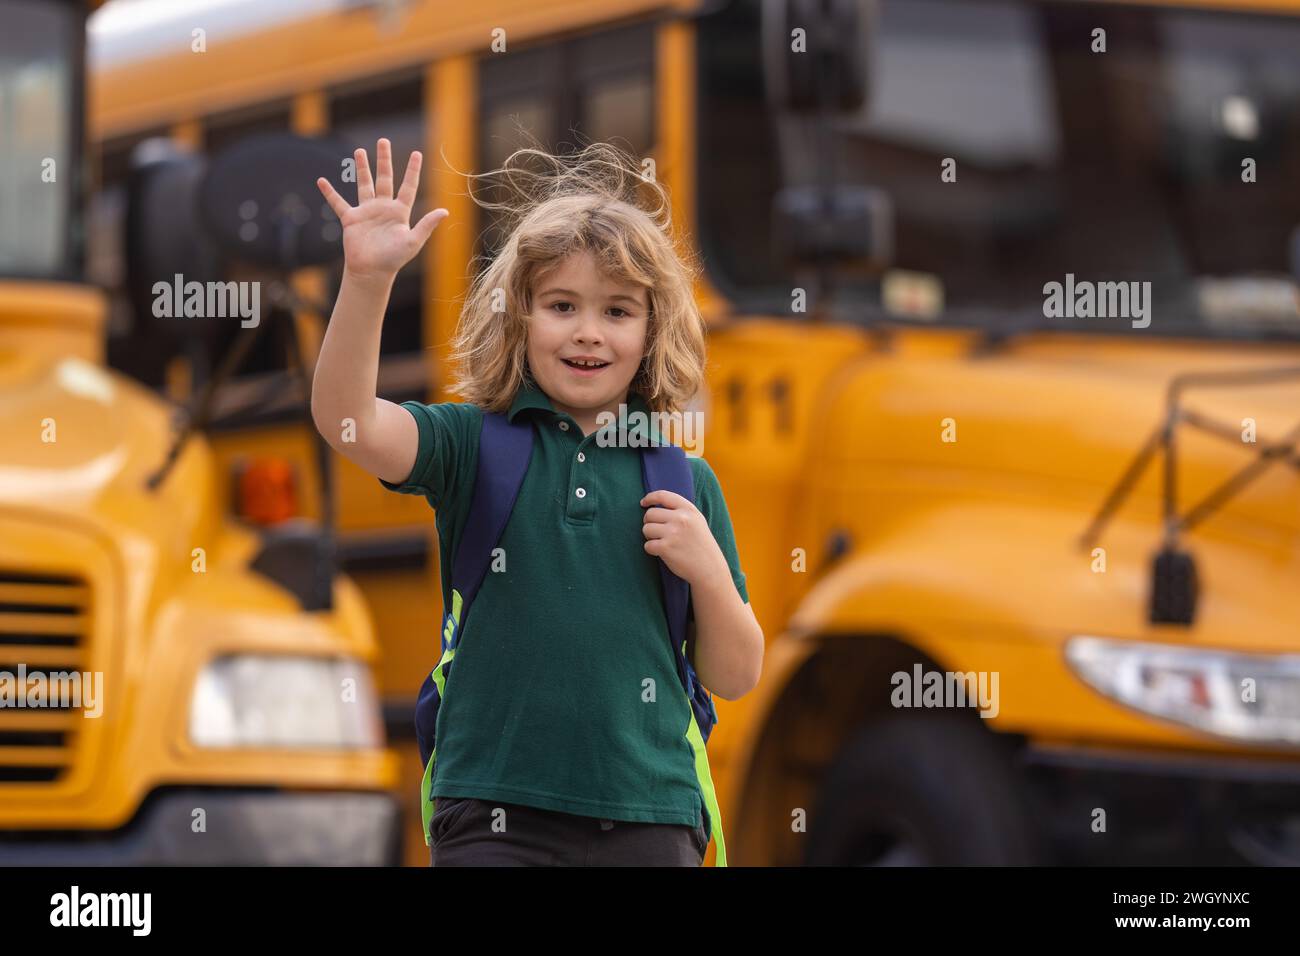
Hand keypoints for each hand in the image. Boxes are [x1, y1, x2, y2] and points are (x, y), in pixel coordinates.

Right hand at [316, 137, 447, 283]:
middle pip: (384, 178)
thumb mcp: (413, 241)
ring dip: (362, 168)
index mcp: (400, 212)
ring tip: (360, 151)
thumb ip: (427, 225)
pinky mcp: (351, 219)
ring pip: (364, 184)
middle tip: (383, 141)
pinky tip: (321, 180)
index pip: (408, 186)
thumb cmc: (394, 259)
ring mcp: (367, 212)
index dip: (412, 170)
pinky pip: (338, 203)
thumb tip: (445, 211)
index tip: (417, 153)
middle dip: (384, 160)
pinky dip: (330, 193)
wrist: (372, 272)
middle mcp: (384, 208)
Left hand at [640, 490, 729, 586]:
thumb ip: (681, 510)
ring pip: (646, 529)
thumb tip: (654, 504)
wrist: (709, 568)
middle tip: (657, 532)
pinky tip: (661, 552)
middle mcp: (681, 519)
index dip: (650, 498)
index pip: (663, 495)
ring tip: (661, 542)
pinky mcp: (666, 548)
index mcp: (689, 510)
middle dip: (649, 523)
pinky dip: (651, 549)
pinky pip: (647, 545)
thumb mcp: (697, 521)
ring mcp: (673, 533)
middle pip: (650, 514)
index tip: (643, 503)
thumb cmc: (701, 545)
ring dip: (649, 536)